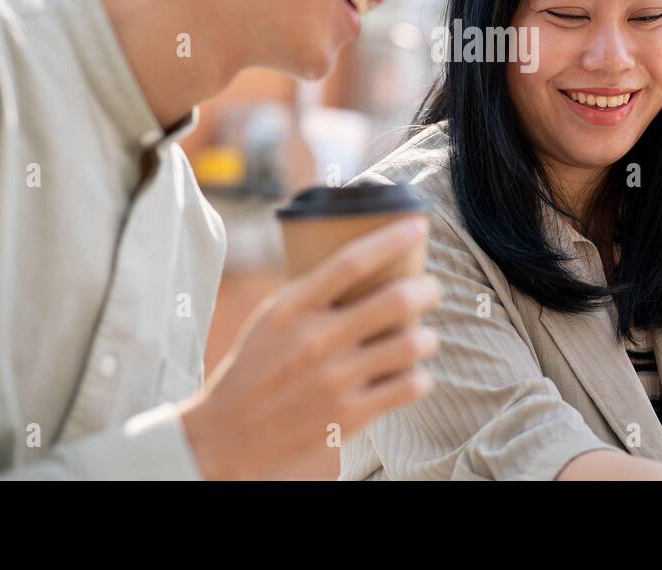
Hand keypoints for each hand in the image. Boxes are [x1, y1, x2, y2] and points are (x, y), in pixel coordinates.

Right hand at [179, 218, 441, 479]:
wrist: (229, 434)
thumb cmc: (257, 366)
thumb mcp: (273, 318)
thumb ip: (314, 294)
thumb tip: (369, 262)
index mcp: (292, 308)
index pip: (351, 261)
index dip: (392, 239)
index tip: (418, 227)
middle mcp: (315, 340)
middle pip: (394, 299)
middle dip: (427, 289)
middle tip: (432, 288)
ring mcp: (335, 379)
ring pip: (411, 344)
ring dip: (427, 338)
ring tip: (424, 338)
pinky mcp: (349, 416)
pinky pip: (409, 387)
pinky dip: (421, 378)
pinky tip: (415, 375)